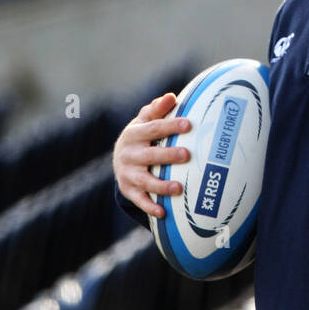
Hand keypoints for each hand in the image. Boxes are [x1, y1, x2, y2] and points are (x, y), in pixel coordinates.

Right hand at [112, 92, 191, 218]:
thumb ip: (158, 109)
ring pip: (145, 180)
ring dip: (161, 185)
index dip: (170, 126)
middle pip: (150, 155)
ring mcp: (128, 173)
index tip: (188, 124)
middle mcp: (129, 154)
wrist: (120, 158)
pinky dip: (150, 206)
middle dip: (168, 155)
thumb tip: (171, 97)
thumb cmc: (142, 135)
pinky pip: (139, 200)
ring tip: (179, 187)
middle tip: (187, 154)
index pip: (153, 128)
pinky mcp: (129, 190)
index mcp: (134, 133)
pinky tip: (163, 212)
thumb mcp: (146, 120)